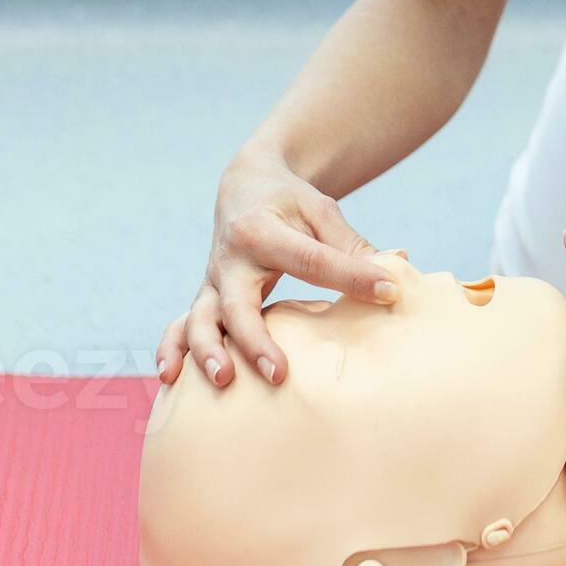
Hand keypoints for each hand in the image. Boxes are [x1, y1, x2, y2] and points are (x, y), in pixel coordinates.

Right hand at [154, 149, 400, 390]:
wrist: (245, 185)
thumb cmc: (290, 202)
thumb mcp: (322, 212)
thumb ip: (353, 246)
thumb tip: (396, 270)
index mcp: (263, 232)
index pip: (312, 261)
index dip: (353, 278)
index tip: (389, 293)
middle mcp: (230, 259)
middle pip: (239, 304)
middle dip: (256, 341)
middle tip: (279, 374)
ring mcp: (213, 282)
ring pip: (200, 319)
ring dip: (207, 351)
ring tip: (223, 380)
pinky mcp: (206, 297)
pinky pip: (180, 324)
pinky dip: (172, 348)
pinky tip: (169, 377)